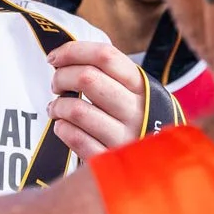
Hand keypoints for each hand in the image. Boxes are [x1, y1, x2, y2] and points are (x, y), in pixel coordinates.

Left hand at [45, 41, 148, 159]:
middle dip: (61, 77)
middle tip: (56, 85)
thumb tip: (63, 58)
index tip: (54, 58)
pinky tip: (63, 127)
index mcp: (142, 86)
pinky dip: (62, 129)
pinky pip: (76, 138)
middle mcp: (137, 110)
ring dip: (57, 106)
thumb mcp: (135, 93)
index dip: (72, 52)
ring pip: (77, 109)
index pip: (105, 56)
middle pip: (87, 78)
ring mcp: (125, 137)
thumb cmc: (136, 119)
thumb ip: (109, 75)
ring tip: (56, 109)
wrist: (158, 161)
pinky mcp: (111, 159)